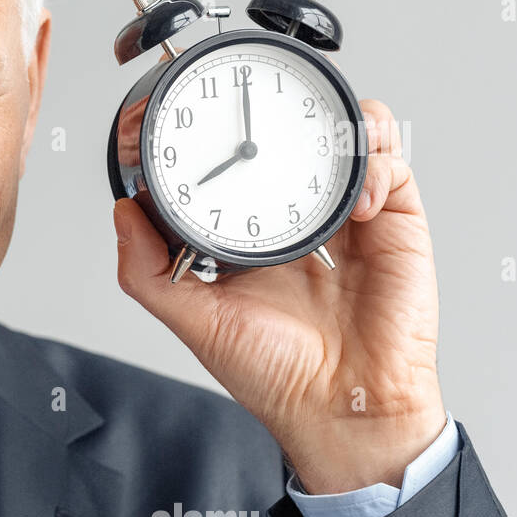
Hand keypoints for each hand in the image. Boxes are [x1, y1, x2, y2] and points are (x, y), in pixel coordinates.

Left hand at [113, 98, 444, 494]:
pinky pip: (391, 170)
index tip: (207, 119)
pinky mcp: (394, 227)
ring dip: (341, 122)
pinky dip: (377, 162)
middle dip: (289, 115)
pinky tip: (358, 194)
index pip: (236, 173)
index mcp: (250, 241)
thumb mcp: (193, 320)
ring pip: (349, 143)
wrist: (343, 407)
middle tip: (272, 109)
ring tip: (325, 131)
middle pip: (297, 145)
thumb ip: (147, 271)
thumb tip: (122, 213)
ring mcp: (348, 222)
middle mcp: (298, 225)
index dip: (225, 142)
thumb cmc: (273, 375)